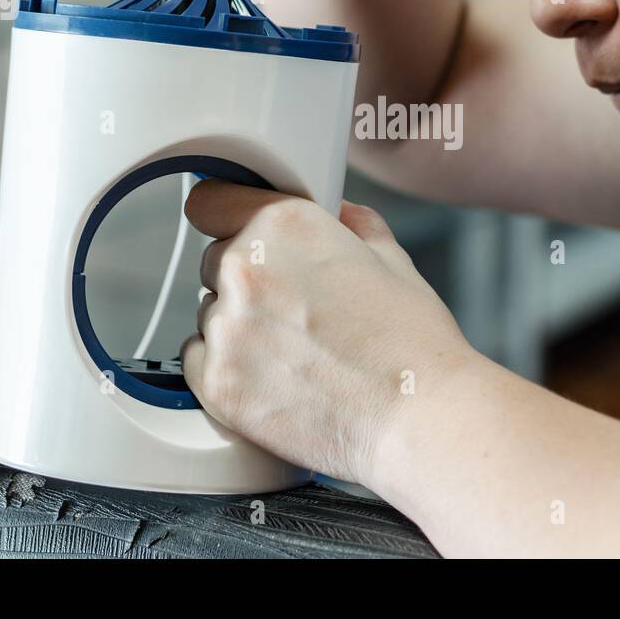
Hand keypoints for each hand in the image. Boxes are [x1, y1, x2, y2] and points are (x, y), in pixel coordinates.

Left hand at [181, 179, 475, 484]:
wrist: (419, 416)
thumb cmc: (413, 342)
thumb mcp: (392, 260)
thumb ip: (353, 224)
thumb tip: (338, 214)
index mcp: (284, 224)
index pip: (211, 202)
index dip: (228, 216)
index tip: (236, 231)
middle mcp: (245, 268)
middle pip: (214, 261)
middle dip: (248, 279)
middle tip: (297, 309)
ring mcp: (226, 328)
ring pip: (211, 315)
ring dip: (241, 327)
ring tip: (298, 353)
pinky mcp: (218, 384)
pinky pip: (200, 362)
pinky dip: (230, 369)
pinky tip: (279, 379)